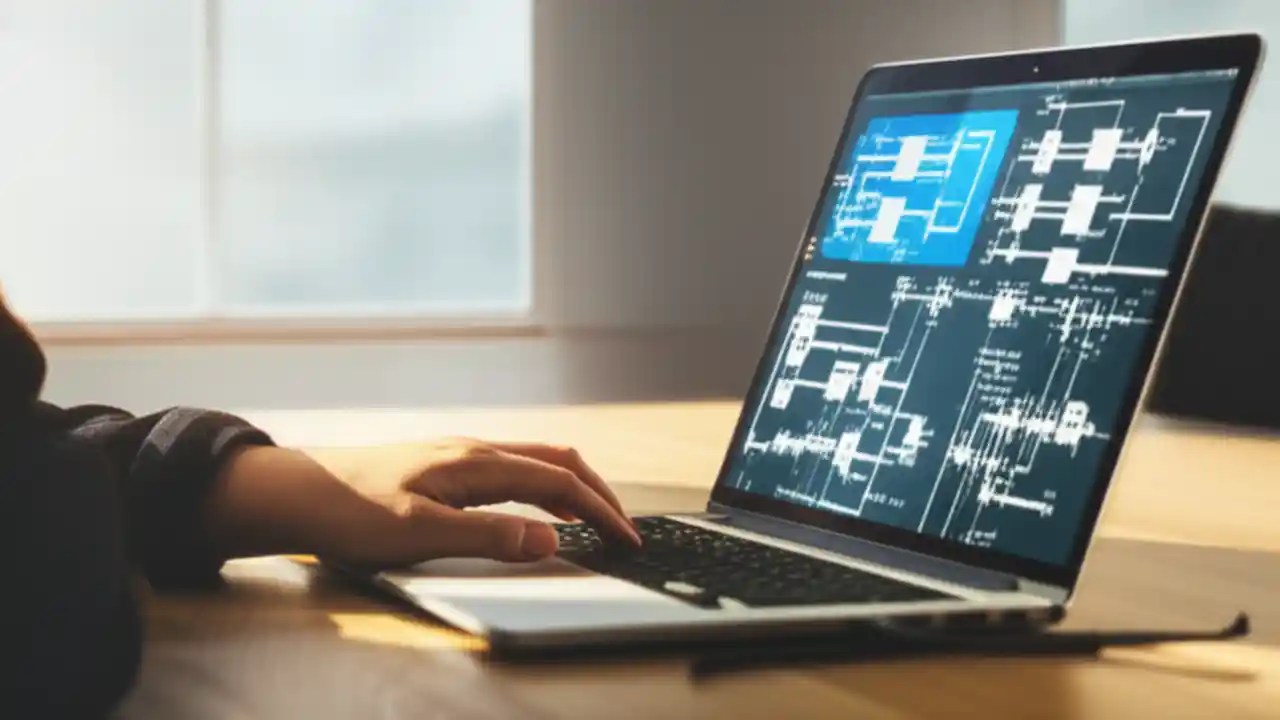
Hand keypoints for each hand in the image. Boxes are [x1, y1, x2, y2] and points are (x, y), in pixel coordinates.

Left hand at [203, 438, 640, 568]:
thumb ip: (488, 537)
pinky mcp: (445, 466)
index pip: (560, 483)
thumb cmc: (351, 512)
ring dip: (574, 486)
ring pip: (537, 461)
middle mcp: (475, 451)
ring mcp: (460, 455)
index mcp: (477, 464)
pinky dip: (545, 486)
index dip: (600, 511)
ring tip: (594, 517)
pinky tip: (537, 508)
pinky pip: (514, 469)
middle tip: (624, 526)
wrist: (296, 491)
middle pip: (558, 461)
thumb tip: (550, 539)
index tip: (627, 539)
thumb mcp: (420, 534)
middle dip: (599, 491)